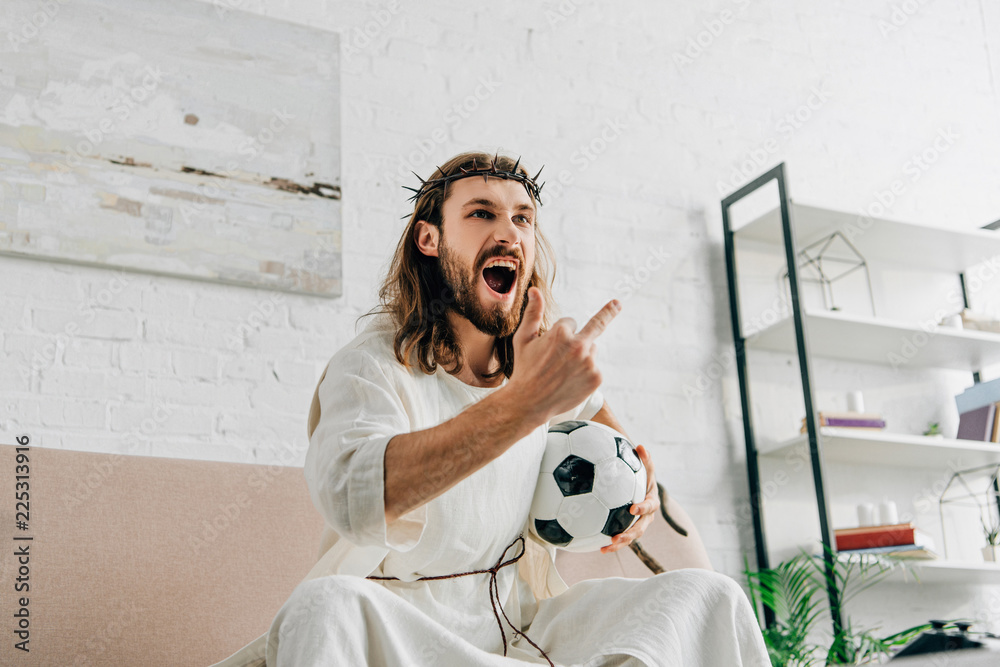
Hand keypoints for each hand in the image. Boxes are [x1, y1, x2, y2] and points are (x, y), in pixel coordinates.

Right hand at [507, 286, 620, 423]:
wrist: (529, 403)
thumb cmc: (524, 369)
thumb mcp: (523, 339)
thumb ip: (533, 313)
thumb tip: (534, 290)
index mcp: (561, 333)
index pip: (570, 322)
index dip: (558, 332)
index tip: (550, 344)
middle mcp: (579, 346)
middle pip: (591, 329)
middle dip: (607, 313)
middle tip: (618, 304)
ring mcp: (590, 363)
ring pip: (591, 350)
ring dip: (581, 355)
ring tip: (562, 372)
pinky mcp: (596, 378)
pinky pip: (594, 367)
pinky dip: (585, 372)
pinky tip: (570, 381)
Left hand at [601, 445, 658, 553]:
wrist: (633, 480)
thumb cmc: (636, 470)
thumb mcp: (640, 463)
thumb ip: (643, 458)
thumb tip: (641, 446)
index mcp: (651, 499)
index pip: (650, 505)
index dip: (643, 508)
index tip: (632, 509)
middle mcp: (646, 514)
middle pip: (641, 527)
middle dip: (630, 534)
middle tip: (617, 537)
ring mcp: (637, 523)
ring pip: (630, 536)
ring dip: (620, 544)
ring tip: (606, 548)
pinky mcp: (627, 527)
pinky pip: (621, 537)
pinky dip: (612, 544)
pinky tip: (599, 549)